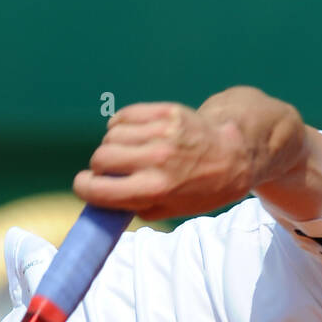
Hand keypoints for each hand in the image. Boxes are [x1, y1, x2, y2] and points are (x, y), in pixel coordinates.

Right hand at [72, 102, 252, 220]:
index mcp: (157, 190)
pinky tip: (132, 134)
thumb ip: (138, 205)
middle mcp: (157, 160)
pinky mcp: (166, 111)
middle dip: (99, 167)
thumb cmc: (204, 188)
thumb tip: (101, 199)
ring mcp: (162, 133)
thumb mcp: (174, 209)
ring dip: (112, 145)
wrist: (237, 154)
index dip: (85, 188)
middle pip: (101, 158)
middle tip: (111, 171)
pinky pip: (124, 116)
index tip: (85, 186)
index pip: (100, 188)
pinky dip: (121, 125)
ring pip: (110, 135)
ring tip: (128, 152)